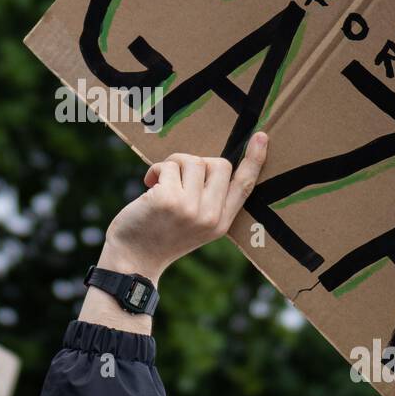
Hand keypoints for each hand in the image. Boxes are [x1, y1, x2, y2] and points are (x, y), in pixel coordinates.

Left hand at [99, 131, 268, 284]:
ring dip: (173, 165)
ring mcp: (190, 208)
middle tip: (176, 177)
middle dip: (195, 163)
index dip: (254, 160)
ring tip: (160, 183)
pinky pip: (168, 166)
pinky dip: (155, 170)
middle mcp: (210, 216)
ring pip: (192, 161)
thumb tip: (208, 162)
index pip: (244, 186)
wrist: (133, 259)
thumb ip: (209, 201)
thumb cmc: (160, 235)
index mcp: (221, 223)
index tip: (261, 136)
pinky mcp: (168, 200)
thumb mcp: (196, 226)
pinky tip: (148, 186)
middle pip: (219, 164)